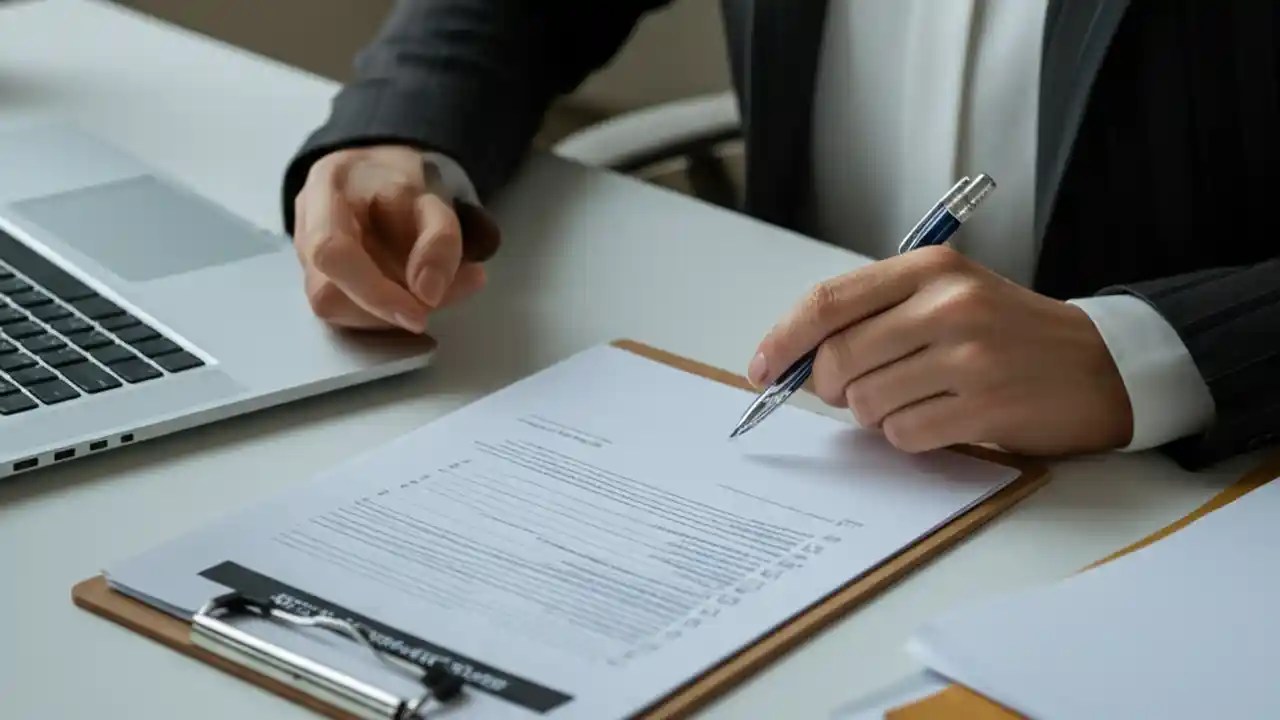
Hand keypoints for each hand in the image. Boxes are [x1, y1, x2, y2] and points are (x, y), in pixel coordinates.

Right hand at [293, 145, 498, 332]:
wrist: (381, 178)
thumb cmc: (406, 184)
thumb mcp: (436, 198)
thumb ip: (440, 240)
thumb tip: (428, 295)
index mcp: (324, 191)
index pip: (331, 251)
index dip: (374, 292)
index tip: (419, 316)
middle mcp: (303, 230)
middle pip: (328, 293)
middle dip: (386, 307)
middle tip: (438, 295)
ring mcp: (304, 261)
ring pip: (338, 310)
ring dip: (388, 314)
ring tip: (430, 290)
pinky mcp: (318, 283)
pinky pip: (347, 313)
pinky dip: (385, 313)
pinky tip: (410, 295)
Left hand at [748, 246, 1132, 455]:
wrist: (1097, 365)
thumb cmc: (1005, 332)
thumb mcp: (945, 296)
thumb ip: (874, 314)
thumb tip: (792, 358)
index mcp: (930, 268)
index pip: (828, 302)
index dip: (783, 339)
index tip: (761, 368)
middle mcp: (948, 305)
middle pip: (838, 357)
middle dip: (827, 386)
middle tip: (847, 392)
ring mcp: (969, 356)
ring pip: (867, 401)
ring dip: (872, 413)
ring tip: (910, 400)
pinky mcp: (986, 405)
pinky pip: (904, 433)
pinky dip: (906, 435)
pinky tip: (938, 419)